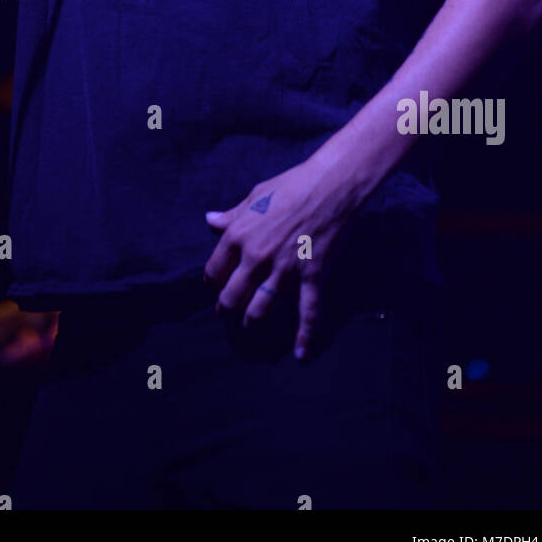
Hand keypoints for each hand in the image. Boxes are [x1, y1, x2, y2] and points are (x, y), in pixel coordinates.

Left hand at [203, 160, 357, 358]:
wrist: (331, 185)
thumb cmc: (291, 185)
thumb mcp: (255, 196)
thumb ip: (232, 215)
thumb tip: (210, 220)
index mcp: (239, 236)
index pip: (214, 270)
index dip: (212, 282)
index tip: (215, 286)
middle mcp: (257, 257)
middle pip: (232, 295)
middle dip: (226, 308)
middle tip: (226, 314)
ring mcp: (284, 270)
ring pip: (260, 308)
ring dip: (252, 321)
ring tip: (250, 326)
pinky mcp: (311, 276)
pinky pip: (307, 312)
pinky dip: (305, 335)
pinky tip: (301, 355)